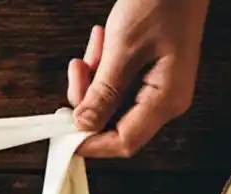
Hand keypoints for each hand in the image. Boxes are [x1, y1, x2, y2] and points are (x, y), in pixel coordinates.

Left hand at [67, 0, 208, 157]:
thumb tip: (83, 125)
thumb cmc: (162, 2)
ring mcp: (159, 87)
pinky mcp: (151, 75)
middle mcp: (166, 100)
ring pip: (111, 102)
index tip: (63, 132)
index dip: (90, 142)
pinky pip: (117, 84)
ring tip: (96, 46)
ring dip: (94, 78)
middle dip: (89, 99)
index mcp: (167, 99)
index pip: (124, 141)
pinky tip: (102, 43)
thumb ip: (103, 92)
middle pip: (113, 123)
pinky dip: (103, 68)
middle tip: (78, 69)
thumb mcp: (124, 49)